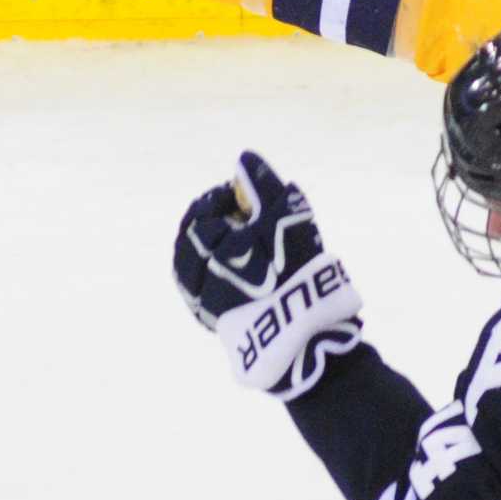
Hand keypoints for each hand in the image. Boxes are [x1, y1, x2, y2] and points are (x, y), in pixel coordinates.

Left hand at [174, 151, 363, 394]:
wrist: (307, 341)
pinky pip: (203, 295)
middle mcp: (196, 278)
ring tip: (244, 249)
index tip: (245, 197)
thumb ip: (265, 186)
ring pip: (195, 270)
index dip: (222, 200)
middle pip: (193, 242)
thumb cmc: (299, 276)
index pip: (202, 213)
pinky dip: (216, 279)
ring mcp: (204, 305)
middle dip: (216, 226)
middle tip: (245, 221)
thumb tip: (244, 158)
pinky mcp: (216, 326)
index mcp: (207, 249)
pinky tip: (238, 276)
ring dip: (214, 253)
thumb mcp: (288, 221)